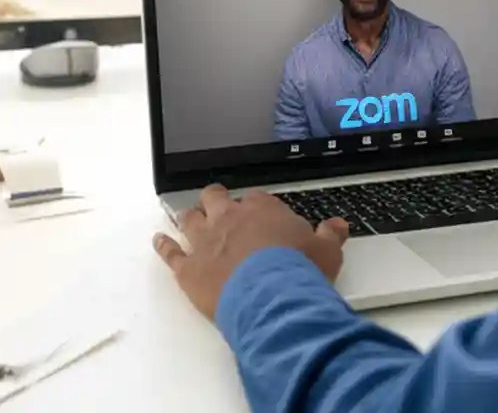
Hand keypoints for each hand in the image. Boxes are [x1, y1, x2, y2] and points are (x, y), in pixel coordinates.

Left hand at [153, 184, 349, 319]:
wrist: (272, 298)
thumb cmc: (299, 272)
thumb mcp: (327, 252)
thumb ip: (330, 235)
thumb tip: (338, 226)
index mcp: (262, 210)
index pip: (256, 199)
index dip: (256, 206)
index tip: (260, 214)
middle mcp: (230, 219)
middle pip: (215, 198)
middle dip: (216, 199)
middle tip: (218, 203)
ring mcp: (206, 242)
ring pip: (190, 220)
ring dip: (190, 218)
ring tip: (189, 217)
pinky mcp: (189, 268)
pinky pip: (171, 253)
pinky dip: (164, 246)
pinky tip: (159, 240)